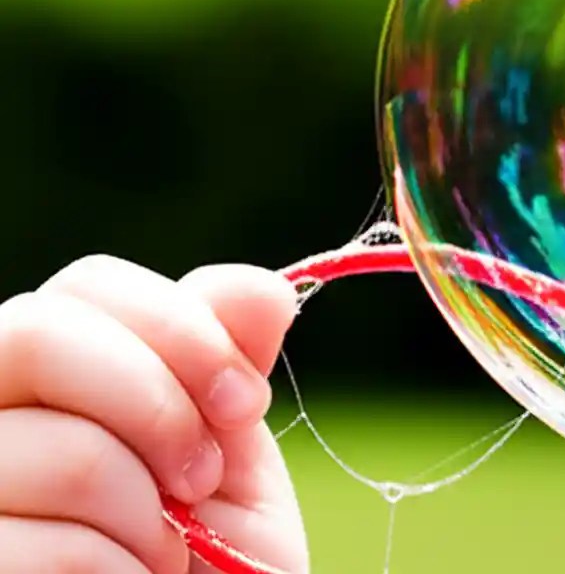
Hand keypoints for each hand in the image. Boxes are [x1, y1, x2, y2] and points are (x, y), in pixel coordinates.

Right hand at [0, 256, 307, 572]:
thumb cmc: (213, 563)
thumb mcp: (232, 456)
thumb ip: (226, 369)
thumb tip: (263, 288)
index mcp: (51, 376)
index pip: (85, 286)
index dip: (179, 329)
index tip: (246, 401)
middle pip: (34, 333)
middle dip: (156, 404)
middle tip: (205, 474)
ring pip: (60, 450)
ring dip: (151, 515)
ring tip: (165, 553)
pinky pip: (46, 546)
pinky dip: (121, 572)